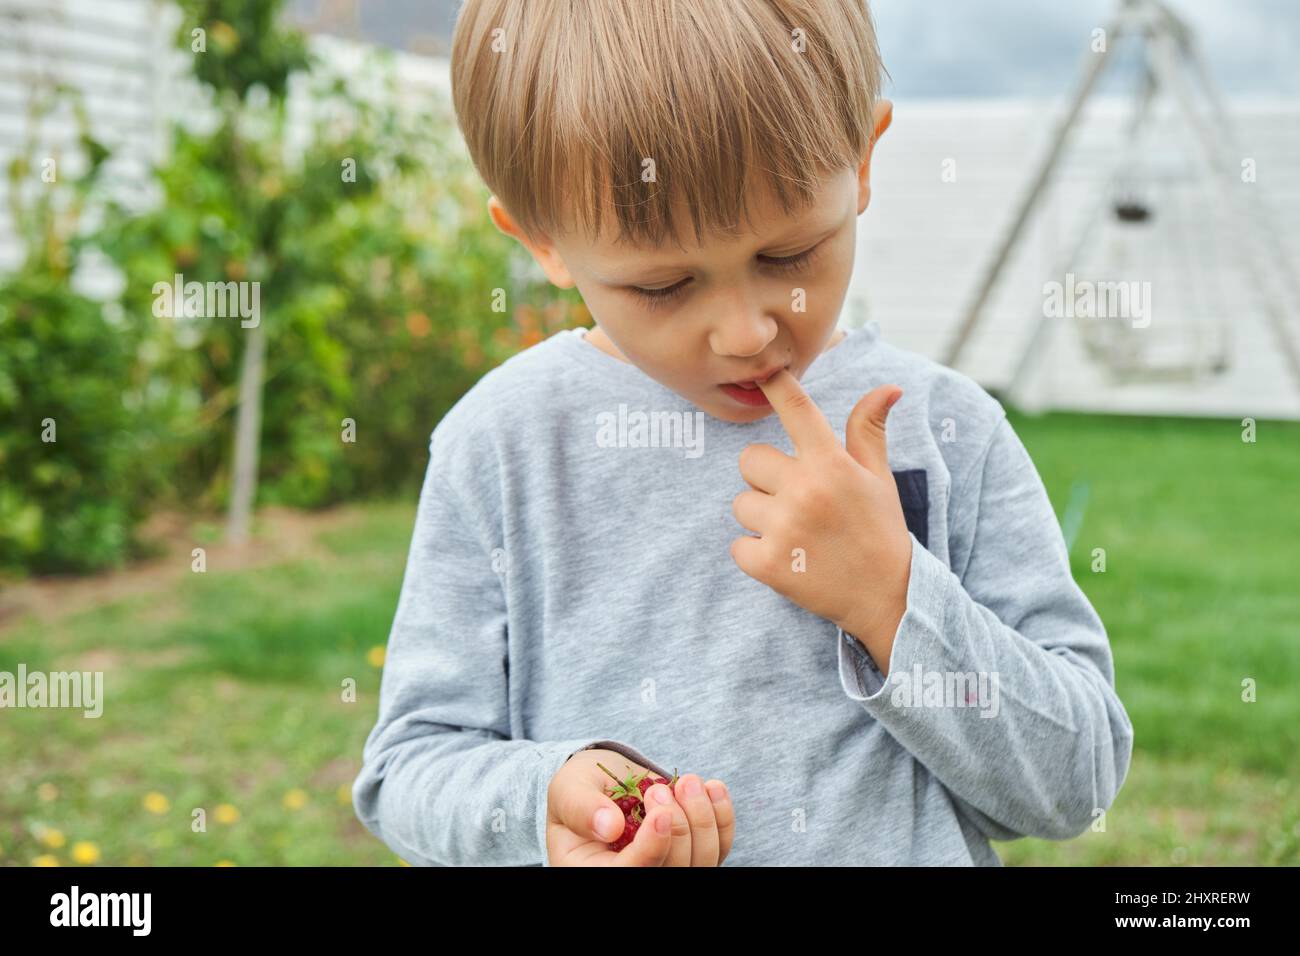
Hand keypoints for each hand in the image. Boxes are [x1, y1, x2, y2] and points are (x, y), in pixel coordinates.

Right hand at [545, 749, 734, 865]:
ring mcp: (669, 867)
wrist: (603, 784)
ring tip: (687, 782)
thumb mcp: (569, 790)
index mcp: (593, 871)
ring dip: (702, 820)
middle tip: (660, 789)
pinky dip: (722, 817)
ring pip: (702, 861)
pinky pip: (719, 846)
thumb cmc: (580, 789)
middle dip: (678, 828)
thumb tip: (609, 827)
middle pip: (672, 871)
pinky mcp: (693, 853)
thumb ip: (582, 808)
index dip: (651, 849)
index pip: (631, 874)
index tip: (661, 814)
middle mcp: (634, 875)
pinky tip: (712, 787)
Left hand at [729, 370, 912, 671]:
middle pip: (749, 460)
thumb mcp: (879, 478)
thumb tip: (889, 387)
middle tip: (797, 501)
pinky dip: (755, 554)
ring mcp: (785, 528)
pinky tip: (787, 559)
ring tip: (797, 534)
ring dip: (761, 518)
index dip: (777, 386)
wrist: (889, 599)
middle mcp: (806, 490)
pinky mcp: (768, 564)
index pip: (798, 411)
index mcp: (832, 465)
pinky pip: (737, 545)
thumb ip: (869, 431)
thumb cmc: (881, 531)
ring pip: (741, 504)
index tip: (764, 372)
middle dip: (766, 478)